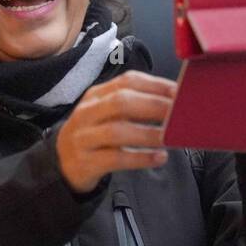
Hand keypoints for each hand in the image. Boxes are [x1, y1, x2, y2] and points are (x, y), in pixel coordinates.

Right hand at [55, 70, 177, 193]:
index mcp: (96, 95)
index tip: (180, 92)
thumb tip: (175, 102)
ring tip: (171, 139)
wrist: (64, 164)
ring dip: (148, 134)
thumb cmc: (96, 135)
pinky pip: (115, 158)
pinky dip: (140, 158)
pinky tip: (159, 158)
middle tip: (180, 115)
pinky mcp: (85, 162)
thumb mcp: (107, 114)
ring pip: (117, 131)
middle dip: (154, 106)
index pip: (127, 81)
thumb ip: (135, 105)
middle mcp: (87, 112)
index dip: (155, 85)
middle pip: (121, 102)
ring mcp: (83, 137)